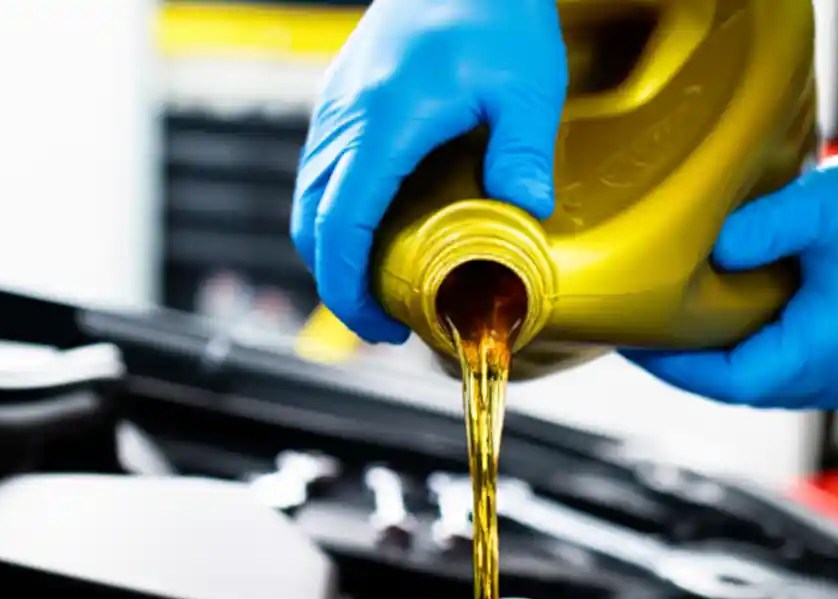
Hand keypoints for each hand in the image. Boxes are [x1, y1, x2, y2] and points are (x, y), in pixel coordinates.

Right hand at [291, 0, 566, 342]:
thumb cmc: (491, 6)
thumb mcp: (526, 83)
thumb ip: (522, 152)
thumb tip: (527, 213)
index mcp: (383, 123)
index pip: (341, 226)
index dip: (349, 289)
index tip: (379, 327)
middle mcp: (346, 119)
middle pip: (311, 224)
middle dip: (337, 283)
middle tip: (383, 322)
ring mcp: (337, 108)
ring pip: (310, 199)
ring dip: (334, 250)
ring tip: (382, 284)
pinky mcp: (343, 100)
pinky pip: (322, 171)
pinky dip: (337, 214)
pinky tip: (380, 228)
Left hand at [624, 108, 837, 409]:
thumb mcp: (822, 197)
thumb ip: (763, 227)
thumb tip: (710, 256)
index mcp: (837, 340)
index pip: (737, 380)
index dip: (679, 369)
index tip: (637, 343)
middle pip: (746, 392)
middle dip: (689, 371)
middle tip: (640, 336)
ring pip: (767, 390)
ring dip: (719, 370)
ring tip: (670, 336)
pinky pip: (790, 378)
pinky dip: (751, 361)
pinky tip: (720, 332)